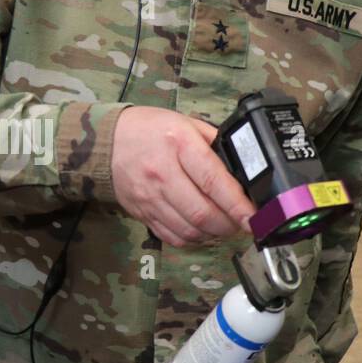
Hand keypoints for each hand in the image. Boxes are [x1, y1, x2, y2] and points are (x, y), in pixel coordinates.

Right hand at [111, 106, 253, 246]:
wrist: (106, 142)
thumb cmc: (151, 129)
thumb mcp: (187, 123)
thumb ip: (215, 144)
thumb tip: (244, 171)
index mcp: (178, 144)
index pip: (213, 181)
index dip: (237, 204)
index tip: (255, 217)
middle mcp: (161, 174)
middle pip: (202, 213)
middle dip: (229, 223)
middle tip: (242, 221)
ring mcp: (149, 197)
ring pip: (189, 230)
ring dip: (213, 233)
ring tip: (224, 224)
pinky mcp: (142, 214)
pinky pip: (173, 236)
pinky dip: (193, 238)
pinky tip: (202, 228)